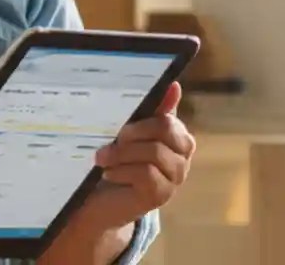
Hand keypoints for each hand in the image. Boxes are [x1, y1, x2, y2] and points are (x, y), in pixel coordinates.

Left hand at [82, 82, 195, 232]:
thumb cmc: (118, 161)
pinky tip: (109, 174)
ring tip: (103, 158)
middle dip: (133, 133)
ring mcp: (175, 178)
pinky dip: (123, 171)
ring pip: (154, 152)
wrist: (102, 200)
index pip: (168, 119)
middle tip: (113, 140)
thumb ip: (152, 110)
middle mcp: (182, 157)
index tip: (122, 128)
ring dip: (122, 154)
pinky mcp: (162, 195)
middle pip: (164, 130)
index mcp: (178, 137)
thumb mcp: (131, 133)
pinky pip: (147, 174)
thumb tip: (174, 85)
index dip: (143, 121)